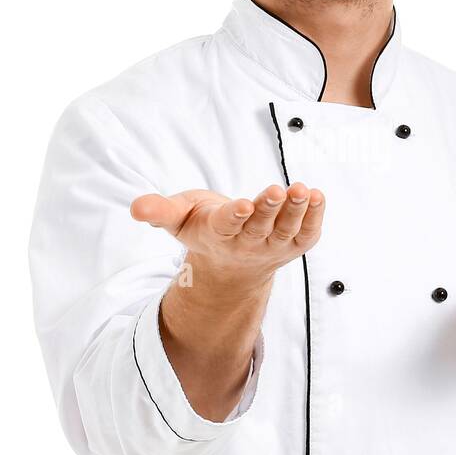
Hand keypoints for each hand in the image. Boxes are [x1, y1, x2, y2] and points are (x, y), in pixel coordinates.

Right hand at [130, 182, 324, 287]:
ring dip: (296, 210)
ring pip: (286, 230)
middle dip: (268, 209)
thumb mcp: (178, 219)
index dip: (234, 216)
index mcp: (218, 235)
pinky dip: (315, 217)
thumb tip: (136, 208)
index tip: (241, 205)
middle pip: (260, 227)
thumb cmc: (204, 229)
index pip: (226, 226)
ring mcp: (273, 246)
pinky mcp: (294, 244)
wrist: (231, 265)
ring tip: (303, 190)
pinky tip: (319, 196)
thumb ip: (160, 211)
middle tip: (276, 190)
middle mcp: (247, 243)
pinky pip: (307, 234)